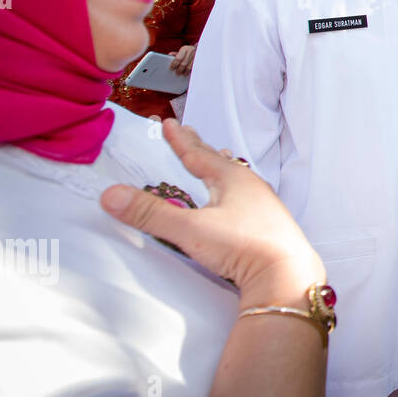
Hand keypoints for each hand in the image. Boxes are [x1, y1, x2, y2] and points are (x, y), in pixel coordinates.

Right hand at [100, 119, 323, 306]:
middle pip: (219, 161)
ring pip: (237, 178)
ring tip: (218, 158)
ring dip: (221, 167)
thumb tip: (110, 195)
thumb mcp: (190, 229)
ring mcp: (262, 205)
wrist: (287, 273)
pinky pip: (246, 197)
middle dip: (200, 147)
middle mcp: (250, 186)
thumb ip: (150, 213)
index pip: (198, 154)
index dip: (180, 139)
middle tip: (189, 133)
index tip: (168, 123)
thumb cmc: (244, 246)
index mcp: (231, 179)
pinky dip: (234, 190)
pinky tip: (236, 199)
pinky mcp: (268, 225)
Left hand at [169, 44, 196, 75]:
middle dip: (179, 69)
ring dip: (184, 72)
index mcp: (185, 49)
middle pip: (183, 64)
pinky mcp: (199, 61)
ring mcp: (196, 57)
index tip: (171, 68)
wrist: (200, 49)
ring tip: (182, 74)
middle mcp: (191, 52)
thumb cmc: (189, 50)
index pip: (178, 58)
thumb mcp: (183, 50)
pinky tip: (187, 73)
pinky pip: (193, 68)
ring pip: (189, 67)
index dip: (174, 64)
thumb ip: (176, 53)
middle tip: (176, 73)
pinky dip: (189, 71)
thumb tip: (169, 55)